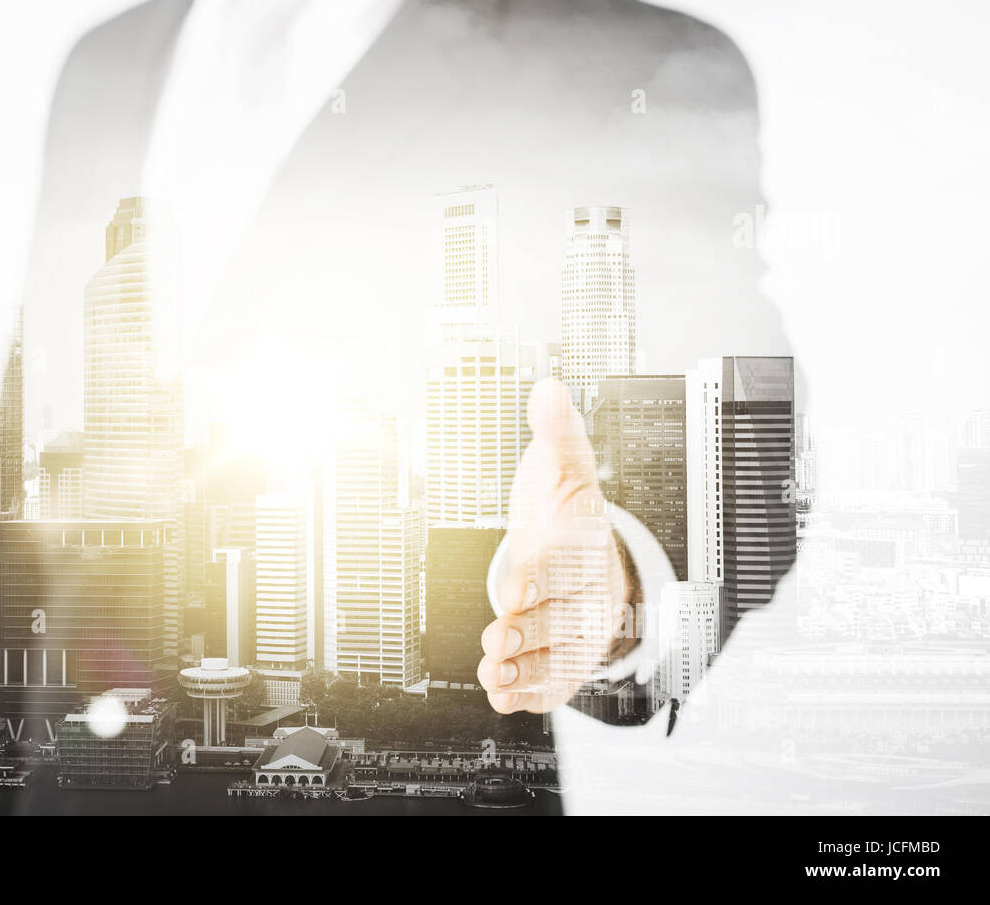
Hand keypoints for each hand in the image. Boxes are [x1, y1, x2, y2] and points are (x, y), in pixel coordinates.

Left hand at [476, 378, 634, 713]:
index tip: (517, 585)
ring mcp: (579, 629)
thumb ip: (555, 433)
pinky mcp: (568, 658)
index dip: (541, 575)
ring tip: (494, 677)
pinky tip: (505, 698)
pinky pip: (556, 681)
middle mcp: (586, 591)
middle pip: (562, 615)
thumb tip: (549, 389)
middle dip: (531, 630)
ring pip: (558, 655)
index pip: (565, 560)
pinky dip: (532, 693)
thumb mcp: (563, 468)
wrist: (593, 554)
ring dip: (526, 669)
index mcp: (582, 543)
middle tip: (499, 639)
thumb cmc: (570, 513)